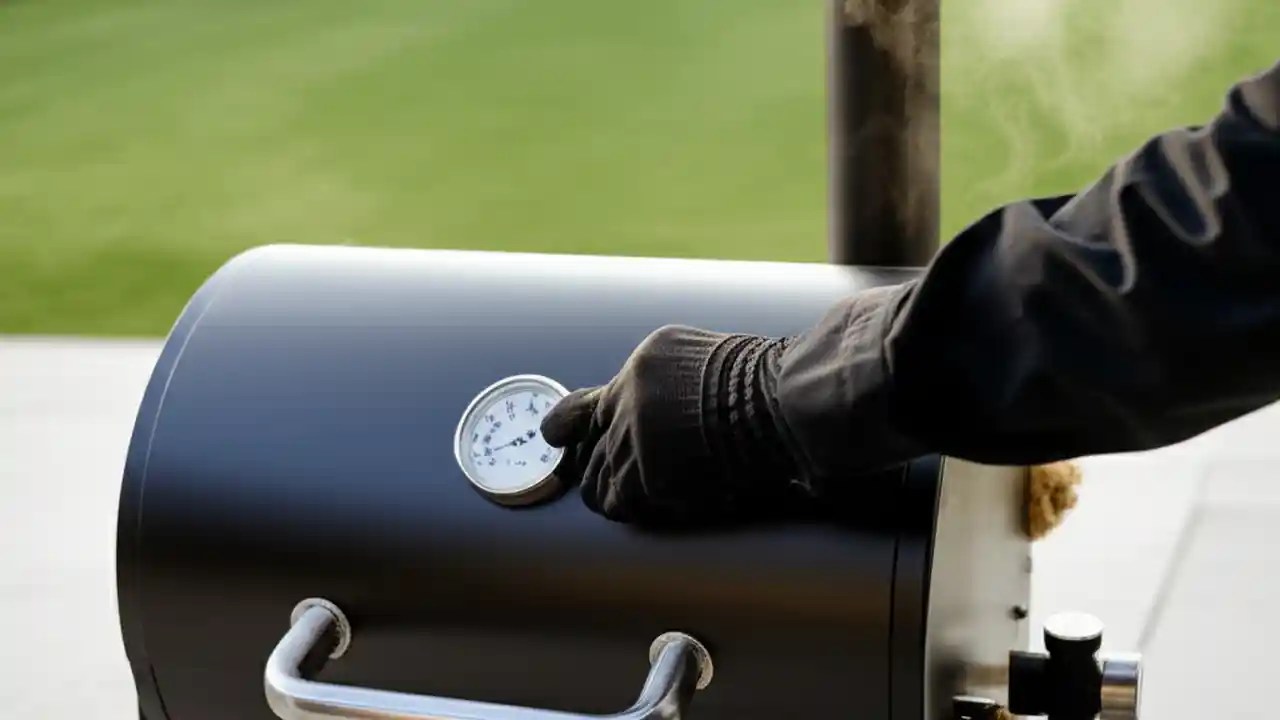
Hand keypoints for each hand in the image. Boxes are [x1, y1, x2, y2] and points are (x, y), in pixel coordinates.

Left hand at [541, 325, 798, 523]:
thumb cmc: (765, 387)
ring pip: (598, 484)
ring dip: (617, 495)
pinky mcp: (648, 475)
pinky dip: (639, 509)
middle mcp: (628, 397)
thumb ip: (668, 388)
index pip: (584, 403)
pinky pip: (625, 504)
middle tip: (611, 481)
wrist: (782, 403)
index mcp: (643, 364)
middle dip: (596, 468)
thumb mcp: (707, 364)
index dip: (568, 427)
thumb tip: (657, 415)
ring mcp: (633, 437)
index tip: (558, 439)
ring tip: (642, 499)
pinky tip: (663, 506)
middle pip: (585, 450)